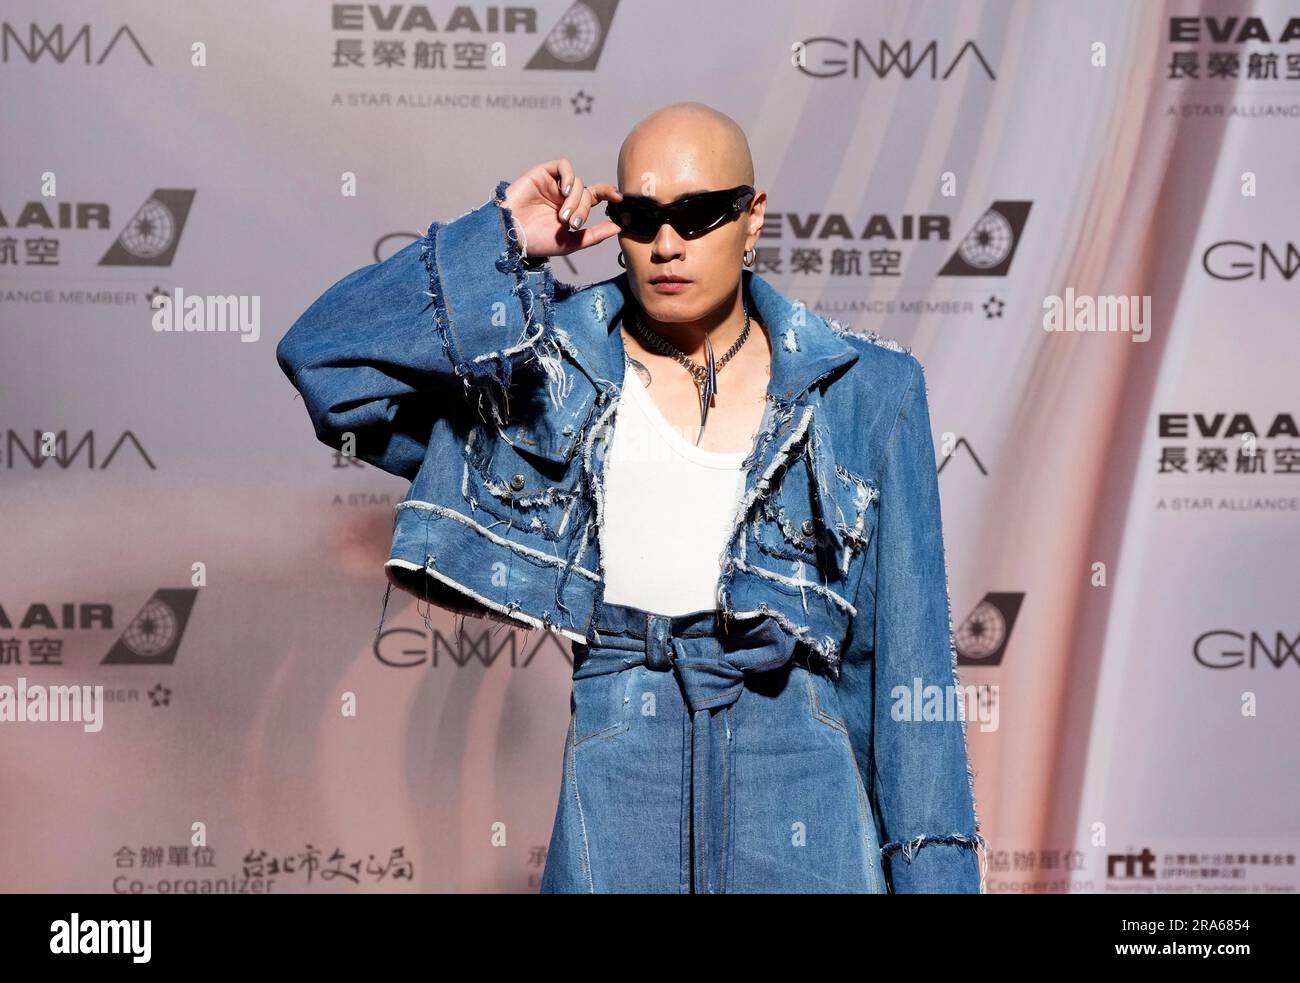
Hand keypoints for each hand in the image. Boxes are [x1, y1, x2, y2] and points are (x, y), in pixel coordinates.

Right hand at [501, 159, 622, 258]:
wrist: (511, 234)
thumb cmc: (537, 242)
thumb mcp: (570, 243)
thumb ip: (594, 235)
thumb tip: (618, 228)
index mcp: (572, 210)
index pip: (595, 196)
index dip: (608, 193)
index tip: (619, 198)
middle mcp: (564, 196)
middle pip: (587, 193)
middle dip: (583, 209)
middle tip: (571, 223)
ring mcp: (554, 185)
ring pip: (577, 182)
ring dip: (575, 200)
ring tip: (563, 216)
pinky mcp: (542, 174)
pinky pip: (563, 166)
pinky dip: (568, 177)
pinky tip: (565, 191)